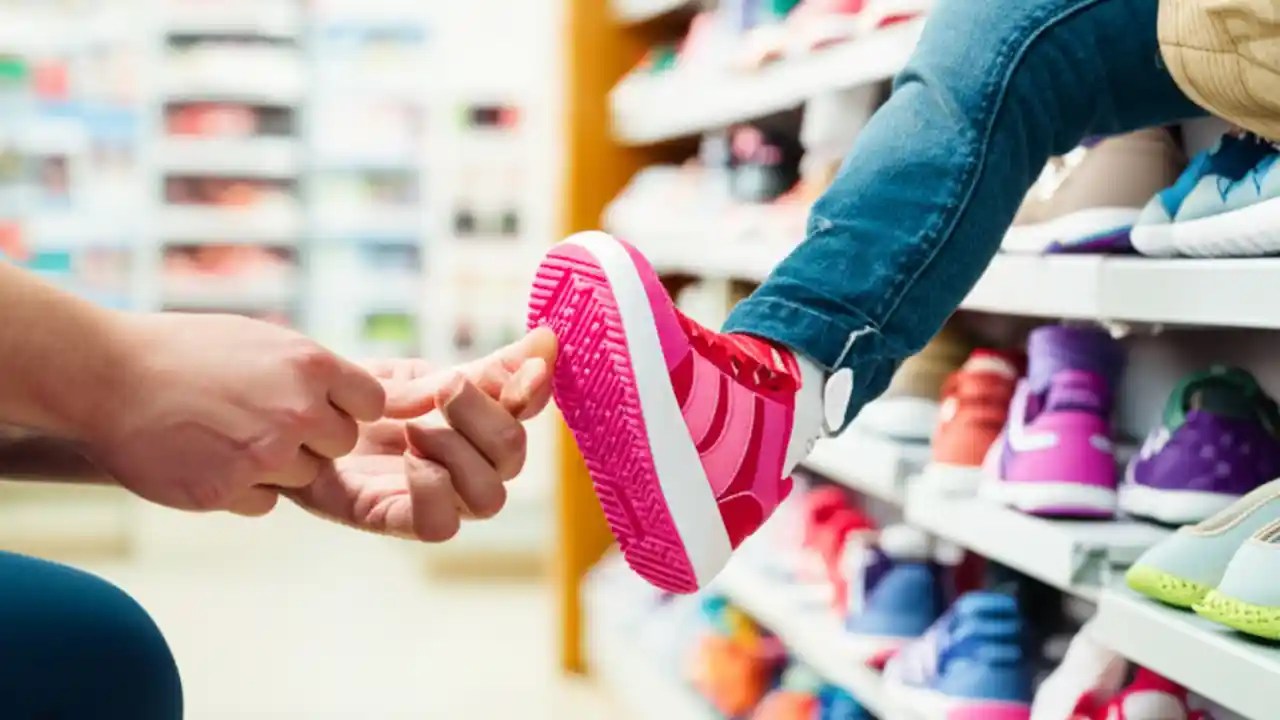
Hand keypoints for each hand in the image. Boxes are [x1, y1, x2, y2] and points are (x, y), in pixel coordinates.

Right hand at [86, 313, 384, 515]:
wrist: (105, 375)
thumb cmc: (183, 353)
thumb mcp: (261, 342)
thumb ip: (311, 372)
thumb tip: (360, 398)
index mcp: (310, 366)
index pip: (371, 402)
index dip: (346, 407)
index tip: (320, 406)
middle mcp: (298, 411)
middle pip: (341, 445)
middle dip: (312, 439)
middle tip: (258, 421)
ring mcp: (265, 454)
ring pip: (304, 477)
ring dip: (274, 467)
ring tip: (223, 436)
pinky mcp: (228, 490)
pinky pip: (263, 503)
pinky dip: (240, 490)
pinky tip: (205, 459)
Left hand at [287, 329, 556, 540]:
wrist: (285, 417)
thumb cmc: (356, 400)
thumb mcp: (420, 376)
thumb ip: (484, 370)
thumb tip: (549, 342)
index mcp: (476, 424)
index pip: (525, 413)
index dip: (534, 393)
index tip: (530, 370)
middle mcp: (465, 465)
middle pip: (512, 458)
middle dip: (485, 419)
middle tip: (446, 390)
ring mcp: (433, 496)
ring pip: (489, 498)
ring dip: (459, 455)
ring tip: (416, 430)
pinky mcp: (392, 518)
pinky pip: (439, 525)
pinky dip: (433, 491)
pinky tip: (408, 460)